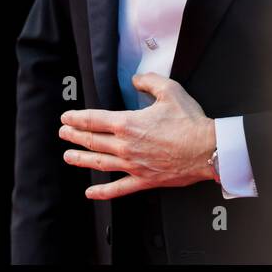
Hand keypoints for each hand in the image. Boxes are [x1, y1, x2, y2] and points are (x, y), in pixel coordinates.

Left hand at [59, 73, 216, 199]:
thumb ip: (149, 81)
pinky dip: (102, 192)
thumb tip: (136, 79)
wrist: (207, 149)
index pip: (93, 120)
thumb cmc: (190, 122)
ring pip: (99, 163)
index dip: (77, 118)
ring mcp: (133, 165)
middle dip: (73, 136)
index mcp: (128, 123)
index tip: (66, 117)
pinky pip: (118, 189)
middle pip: (92, 140)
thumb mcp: (170, 91)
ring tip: (68, 156)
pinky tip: (90, 193)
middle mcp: (125, 146)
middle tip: (63, 133)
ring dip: (80, 159)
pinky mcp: (144, 180)